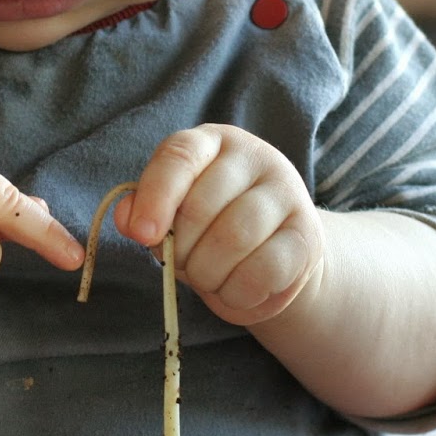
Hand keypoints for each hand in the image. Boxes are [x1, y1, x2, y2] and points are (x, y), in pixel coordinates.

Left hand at [115, 124, 323, 325]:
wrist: (273, 260)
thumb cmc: (210, 232)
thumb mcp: (171, 218)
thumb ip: (145, 213)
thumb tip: (127, 218)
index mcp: (212, 142)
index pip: (180, 156)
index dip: (156, 196)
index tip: (142, 235)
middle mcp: (254, 156)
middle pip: (202, 206)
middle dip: (181, 250)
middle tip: (183, 264)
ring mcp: (287, 192)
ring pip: (233, 239)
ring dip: (208, 274)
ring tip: (208, 277)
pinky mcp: (308, 234)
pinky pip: (263, 270)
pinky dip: (237, 293)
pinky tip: (235, 289)